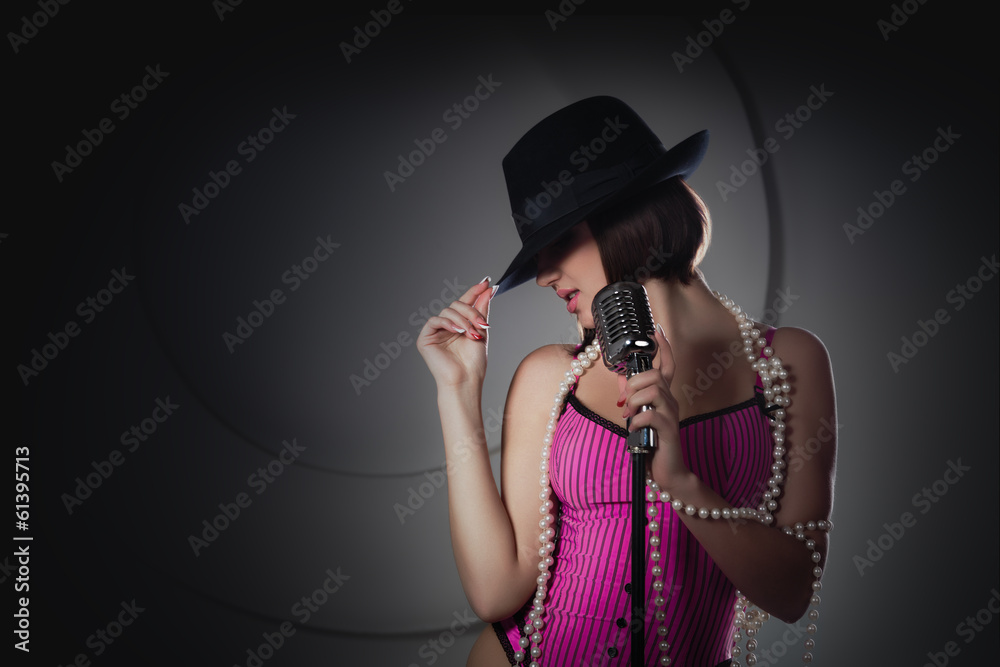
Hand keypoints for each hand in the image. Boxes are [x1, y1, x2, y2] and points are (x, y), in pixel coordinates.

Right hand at [416, 278, 494, 388]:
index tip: (487, 282)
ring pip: (448, 311)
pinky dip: (448, 323)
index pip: (465, 303)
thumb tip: (488, 289)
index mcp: (459, 325)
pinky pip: (434, 320)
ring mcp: (435, 332)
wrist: (465, 380)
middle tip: (482, 323)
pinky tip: (457, 330)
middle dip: (471, 311)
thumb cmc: (474, 363)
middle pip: (456, 305)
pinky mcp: (425, 339)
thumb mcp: (481, 331)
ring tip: (471, 334)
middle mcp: (446, 327)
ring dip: (463, 320)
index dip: (474, 291)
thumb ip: (482, 310)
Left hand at [617, 325, 691, 488]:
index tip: (657, 331)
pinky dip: (638, 418)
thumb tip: (622, 378)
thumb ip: (632, 397)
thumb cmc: (653, 443)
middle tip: (625, 400)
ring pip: (654, 390)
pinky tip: (635, 427)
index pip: (667, 366)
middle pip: (655, 375)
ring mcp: (671, 415)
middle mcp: (671, 402)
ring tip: (629, 414)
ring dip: (635, 400)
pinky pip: (651, 414)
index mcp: (664, 396)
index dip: (664, 348)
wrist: (668, 472)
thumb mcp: (639, 416)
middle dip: (635, 382)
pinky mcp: (668, 431)